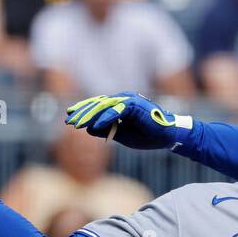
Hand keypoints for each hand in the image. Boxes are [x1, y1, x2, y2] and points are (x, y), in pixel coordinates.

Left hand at [65, 92, 192, 149]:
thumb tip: (88, 129)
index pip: (98, 107)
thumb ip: (107, 130)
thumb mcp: (122, 135)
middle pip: (98, 104)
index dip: (84, 112)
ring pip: (104, 106)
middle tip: (68, 119)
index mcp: (120, 106)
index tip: (69, 117)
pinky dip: (105, 118)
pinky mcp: (135, 105)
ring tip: (77, 123)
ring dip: (90, 115)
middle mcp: (123, 100)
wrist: (169, 136)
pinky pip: (116, 111)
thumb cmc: (148, 136)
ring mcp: (129, 101)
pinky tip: (94, 126)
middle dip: (82, 112)